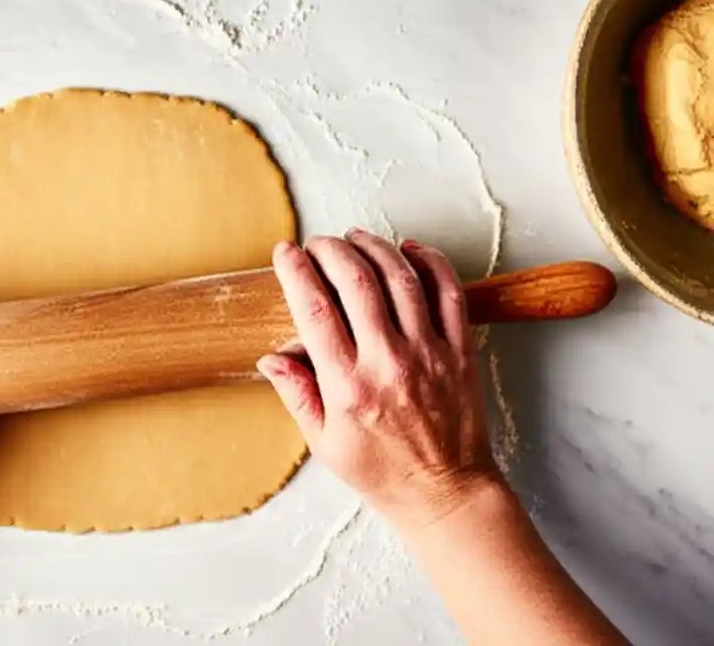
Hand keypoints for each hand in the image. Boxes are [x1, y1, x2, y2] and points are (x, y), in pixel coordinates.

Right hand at [256, 231, 502, 527]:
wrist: (444, 492)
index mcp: (347, 387)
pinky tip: (410, 250)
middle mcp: (387, 363)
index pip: (314, 309)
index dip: (296, 271)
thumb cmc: (382, 471)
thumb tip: (271, 359)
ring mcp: (428, 354)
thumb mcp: (323, 442)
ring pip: (400, 279)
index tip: (285, 253)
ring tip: (356, 238)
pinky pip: (449, 293)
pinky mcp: (459, 352)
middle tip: (319, 244)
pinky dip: (431, 263)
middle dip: (331, 250)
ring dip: (375, 248)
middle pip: (356, 282)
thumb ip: (297, 394)